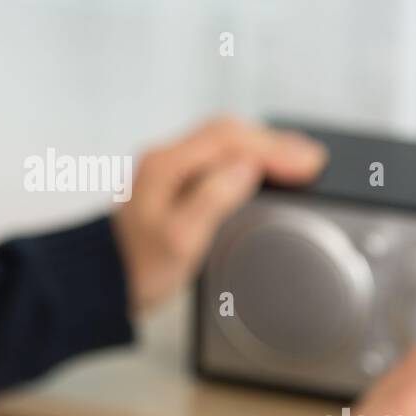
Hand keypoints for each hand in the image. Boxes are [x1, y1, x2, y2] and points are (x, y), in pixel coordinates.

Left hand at [110, 116, 327, 316]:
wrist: (104, 283)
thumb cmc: (136, 267)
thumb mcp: (180, 239)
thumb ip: (213, 197)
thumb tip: (246, 168)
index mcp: (166, 166)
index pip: (230, 140)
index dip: (274, 148)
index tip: (308, 162)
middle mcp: (165, 159)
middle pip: (228, 132)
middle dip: (274, 142)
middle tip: (311, 159)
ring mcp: (167, 169)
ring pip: (223, 142)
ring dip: (262, 147)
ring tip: (296, 161)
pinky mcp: (172, 182)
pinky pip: (215, 156)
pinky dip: (246, 158)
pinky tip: (261, 169)